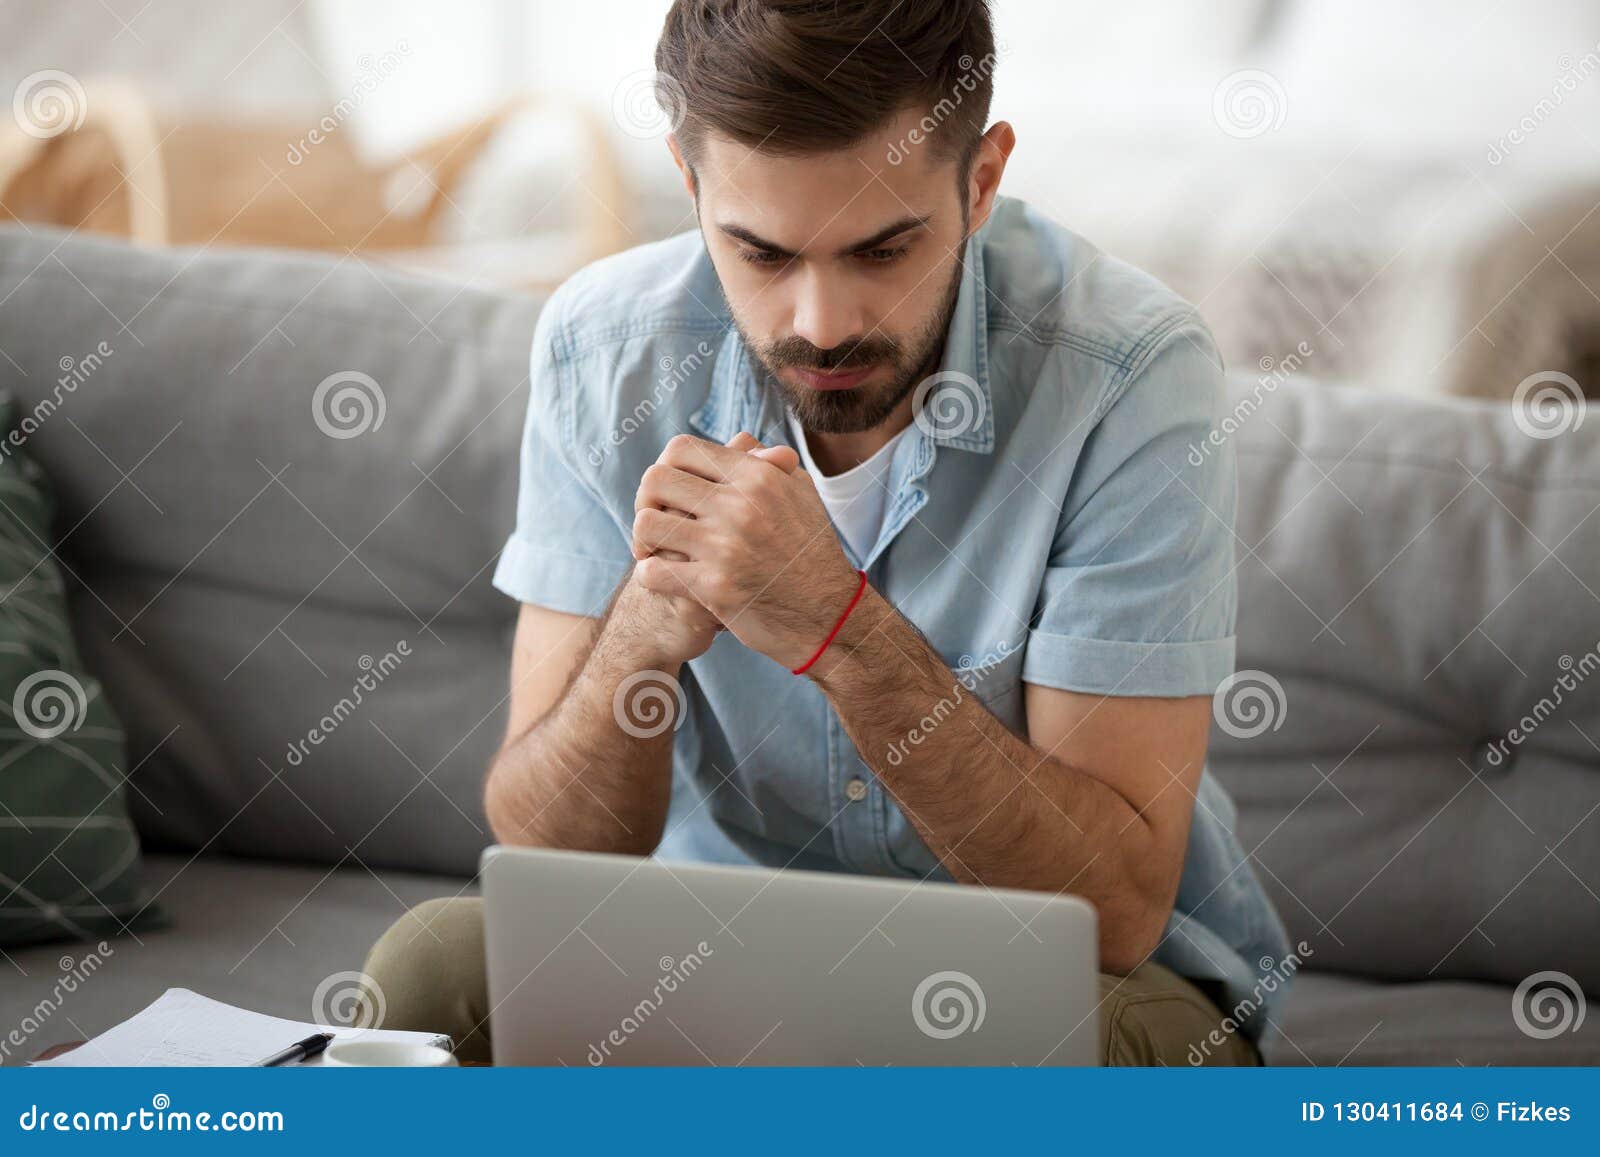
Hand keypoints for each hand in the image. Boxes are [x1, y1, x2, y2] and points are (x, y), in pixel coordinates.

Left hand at [621, 433, 797, 666]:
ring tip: (655, 551)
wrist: (830, 615)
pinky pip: (653, 572)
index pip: (680, 449)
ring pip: (646, 524)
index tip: (670, 491)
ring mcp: (726, 548)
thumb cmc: (812, 553)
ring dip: (643, 540)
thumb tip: (740, 440)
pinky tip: (663, 579)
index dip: (664, 466)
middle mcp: (740, 506)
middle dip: (646, 500)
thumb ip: (769, 465)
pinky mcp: (715, 588)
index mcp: (758, 476)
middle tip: (656, 521)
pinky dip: (649, 575)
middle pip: (655, 480)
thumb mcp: (802, 497)